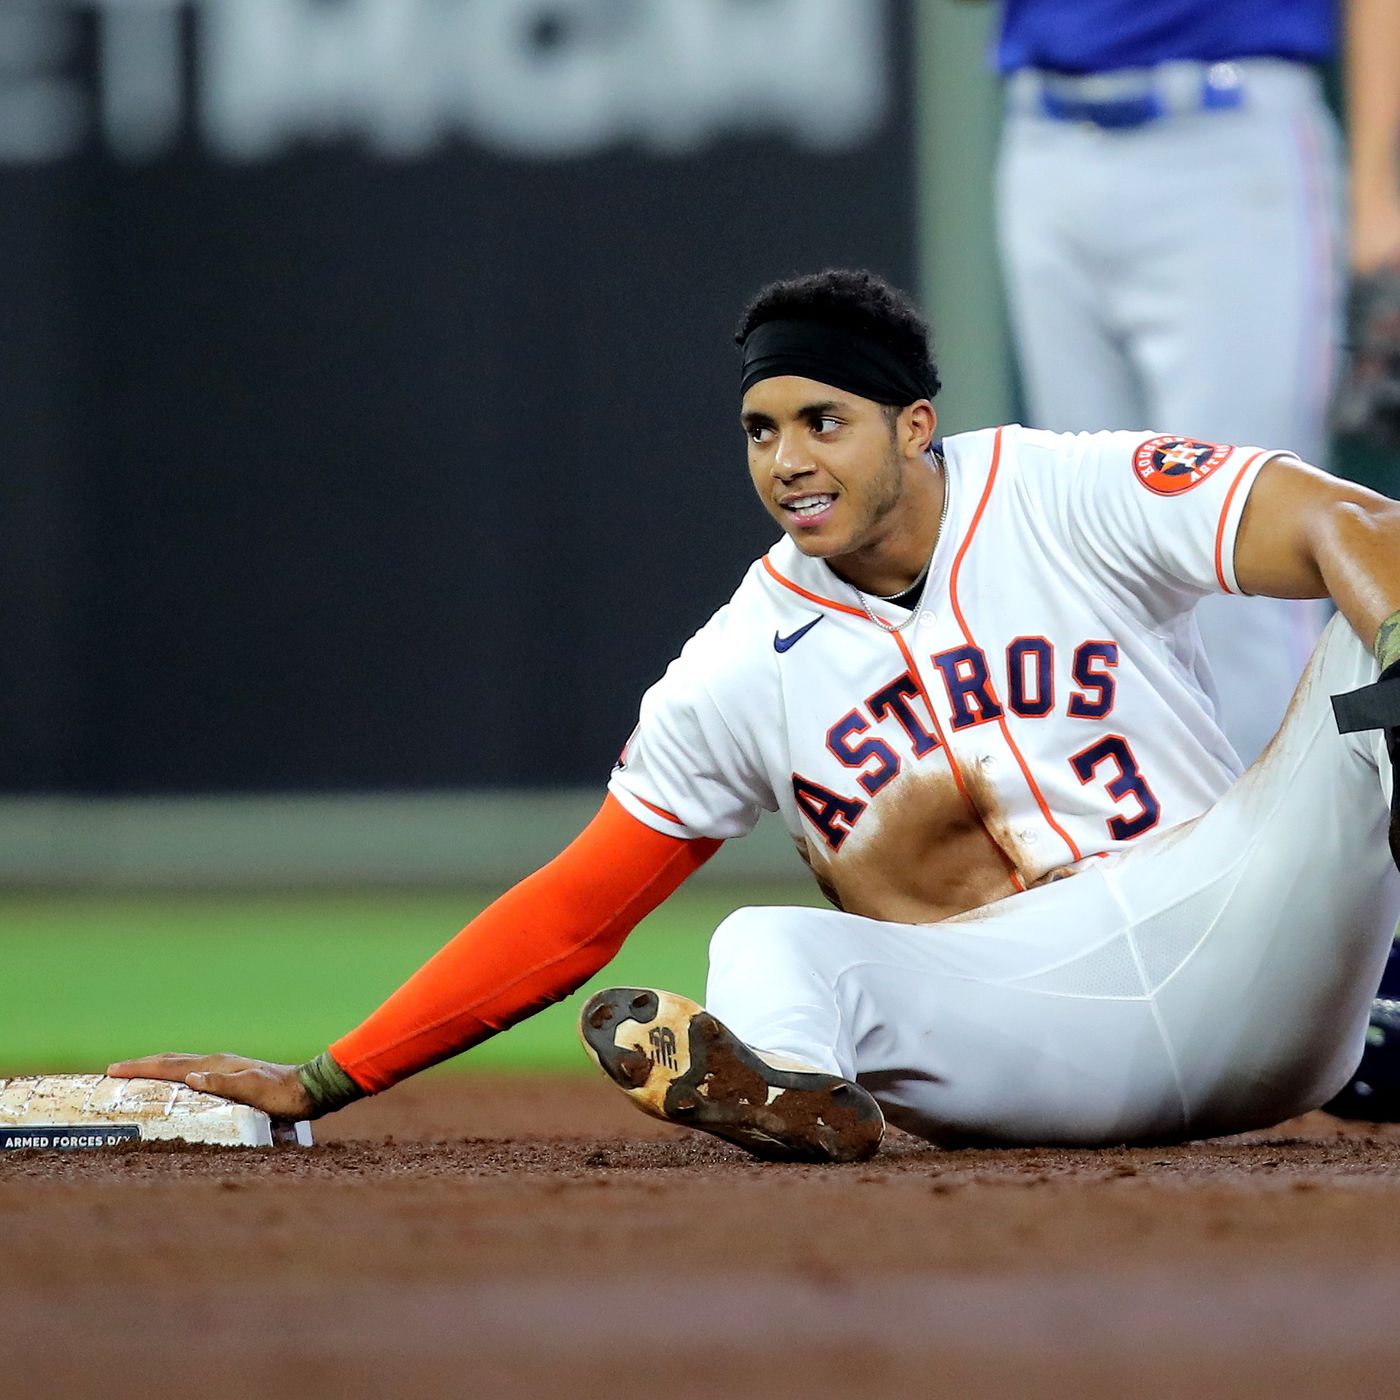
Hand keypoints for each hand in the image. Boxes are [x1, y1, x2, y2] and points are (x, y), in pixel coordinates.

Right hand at [106, 1053, 314, 1119]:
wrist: (309, 1090)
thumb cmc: (281, 1094)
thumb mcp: (252, 1090)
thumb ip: (223, 1084)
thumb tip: (191, 1076)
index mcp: (217, 1065)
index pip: (170, 1066)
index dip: (141, 1069)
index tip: (114, 1070)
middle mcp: (218, 1063)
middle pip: (171, 1061)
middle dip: (142, 1065)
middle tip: (115, 1070)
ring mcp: (225, 1068)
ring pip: (182, 1064)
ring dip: (157, 1068)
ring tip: (138, 1072)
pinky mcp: (233, 1076)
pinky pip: (195, 1073)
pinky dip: (177, 1075)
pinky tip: (178, 1083)